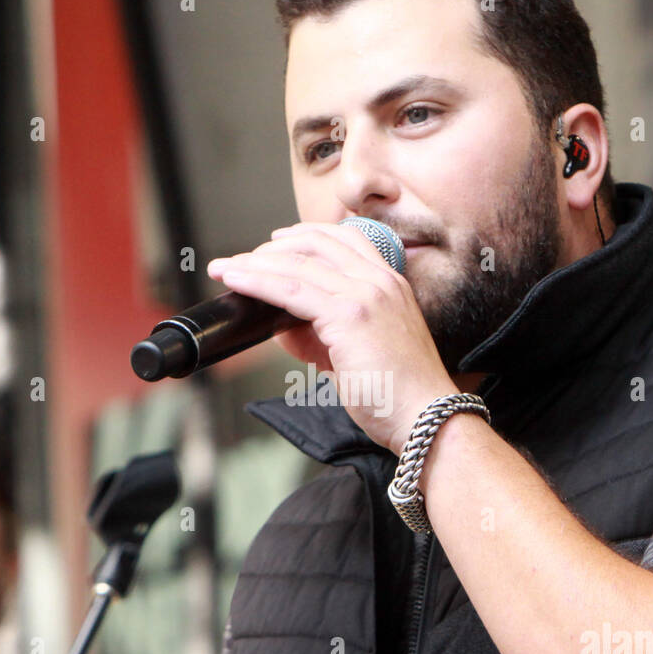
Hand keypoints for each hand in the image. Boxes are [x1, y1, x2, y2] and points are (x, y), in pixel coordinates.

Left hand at [206, 222, 457, 453]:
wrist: (427, 417)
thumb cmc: (398, 394)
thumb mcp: (356, 354)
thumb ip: (320, 336)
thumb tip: (282, 326)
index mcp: (390, 284)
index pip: (344, 240)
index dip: (305, 236)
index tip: (276, 242)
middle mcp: (380, 280)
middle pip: (317, 244)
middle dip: (272, 248)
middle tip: (242, 259)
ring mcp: (366, 294)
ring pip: (298, 265)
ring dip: (255, 264)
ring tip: (226, 269)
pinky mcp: (349, 315)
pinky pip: (292, 289)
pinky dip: (258, 282)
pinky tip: (237, 281)